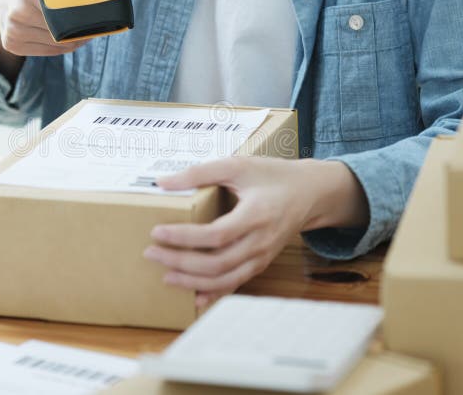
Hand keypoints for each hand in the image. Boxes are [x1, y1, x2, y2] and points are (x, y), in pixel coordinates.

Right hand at [0, 0, 89, 79]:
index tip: (98, 14)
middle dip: (82, 29)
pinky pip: (50, 52)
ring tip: (81, 29)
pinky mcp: (11, 43)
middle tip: (95, 24)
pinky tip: (66, 37)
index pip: (64, 10)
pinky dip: (62, 47)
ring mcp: (12, 29)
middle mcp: (18, 10)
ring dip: (75, 40)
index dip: (84, 15)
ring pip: (58, 44)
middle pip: (63, 31)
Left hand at [144, 157, 368, 308]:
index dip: (184, 237)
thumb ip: (200, 172)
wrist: (310, 193)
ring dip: (192, 282)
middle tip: (151, 252)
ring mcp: (262, 256)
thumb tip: (163, 182)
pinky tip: (194, 298)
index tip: (157, 232)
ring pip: (225, 280)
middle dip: (180, 261)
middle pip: (217, 263)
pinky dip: (214, 294)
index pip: (215, 235)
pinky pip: (236, 284)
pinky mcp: (260, 263)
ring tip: (165, 274)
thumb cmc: (273, 176)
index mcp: (256, 215)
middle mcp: (260, 242)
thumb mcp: (238, 165)